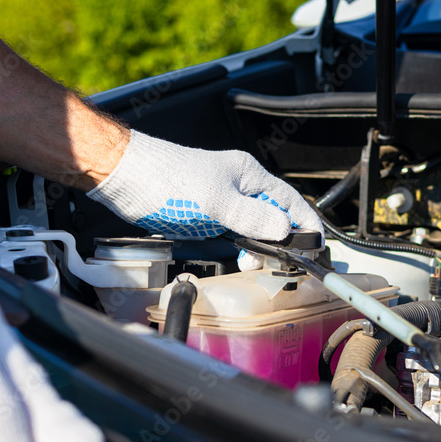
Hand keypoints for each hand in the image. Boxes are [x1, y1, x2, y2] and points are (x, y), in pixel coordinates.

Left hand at [86, 131, 323, 269]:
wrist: (123, 176)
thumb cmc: (166, 179)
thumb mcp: (215, 202)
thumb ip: (251, 217)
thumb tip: (285, 230)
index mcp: (249, 176)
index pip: (291, 202)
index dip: (307, 225)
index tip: (317, 248)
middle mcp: (239, 187)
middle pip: (274, 218)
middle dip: (280, 242)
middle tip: (278, 265)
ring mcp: (221, 201)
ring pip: (253, 229)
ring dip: (257, 248)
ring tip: (253, 264)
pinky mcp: (203, 215)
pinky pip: (231, 234)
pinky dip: (238, 248)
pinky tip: (235, 258)